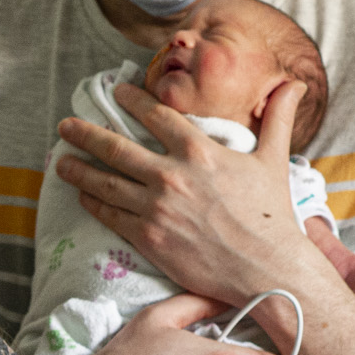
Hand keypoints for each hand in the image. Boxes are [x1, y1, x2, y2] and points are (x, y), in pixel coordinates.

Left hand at [56, 79, 320, 305]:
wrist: (267, 269)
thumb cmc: (273, 216)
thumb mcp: (275, 161)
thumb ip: (278, 119)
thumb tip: (294, 84)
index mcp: (199, 151)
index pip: (156, 116)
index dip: (131, 101)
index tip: (114, 93)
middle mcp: (171, 175)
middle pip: (116, 147)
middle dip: (85, 134)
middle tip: (65, 126)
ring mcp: (156, 207)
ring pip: (105, 182)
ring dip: (78, 169)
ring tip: (61, 161)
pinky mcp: (147, 236)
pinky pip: (110, 215)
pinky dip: (93, 203)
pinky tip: (82, 195)